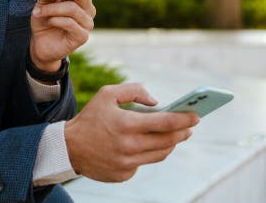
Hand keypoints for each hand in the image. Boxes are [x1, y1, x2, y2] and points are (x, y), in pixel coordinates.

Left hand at [29, 0, 95, 71]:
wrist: (42, 45)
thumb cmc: (45, 22)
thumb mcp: (43, 4)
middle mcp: (87, 8)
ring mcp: (87, 23)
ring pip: (72, 8)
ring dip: (51, 8)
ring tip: (37, 12)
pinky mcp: (82, 36)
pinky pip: (70, 23)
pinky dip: (56, 20)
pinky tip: (49, 21)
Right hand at [64, 83, 198, 181]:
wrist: (68, 148)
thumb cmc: (90, 117)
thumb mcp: (107, 94)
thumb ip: (134, 90)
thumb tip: (156, 101)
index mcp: (126, 124)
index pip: (165, 123)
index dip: (184, 119)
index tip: (197, 116)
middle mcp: (128, 147)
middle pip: (167, 141)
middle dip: (183, 132)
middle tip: (191, 126)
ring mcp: (127, 163)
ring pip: (160, 154)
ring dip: (171, 143)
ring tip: (176, 135)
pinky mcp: (123, 175)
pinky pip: (144, 163)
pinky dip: (149, 153)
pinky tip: (149, 145)